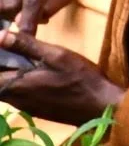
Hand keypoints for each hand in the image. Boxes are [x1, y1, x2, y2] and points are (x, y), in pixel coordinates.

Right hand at [0, 0, 92, 31]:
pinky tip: (10, 1)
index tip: (27, 37)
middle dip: (19, 15)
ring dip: (7, 11)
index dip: (29, 21)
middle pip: (8, 4)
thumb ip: (47, 8)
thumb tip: (20, 23)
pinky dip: (2, 4)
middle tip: (30, 13)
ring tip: (21, 5)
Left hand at [0, 26, 122, 125]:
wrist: (102, 107)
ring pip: (6, 92)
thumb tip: (0, 35)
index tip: (4, 52)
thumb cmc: (81, 79)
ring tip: (25, 62)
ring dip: (9, 78)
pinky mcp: (37, 110)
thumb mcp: (57, 56)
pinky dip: (19, 85)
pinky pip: (18, 97)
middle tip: (12, 54)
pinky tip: (36, 75)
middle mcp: (16, 100)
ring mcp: (26, 107)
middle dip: (3, 68)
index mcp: (16, 85)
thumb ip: (27, 45)